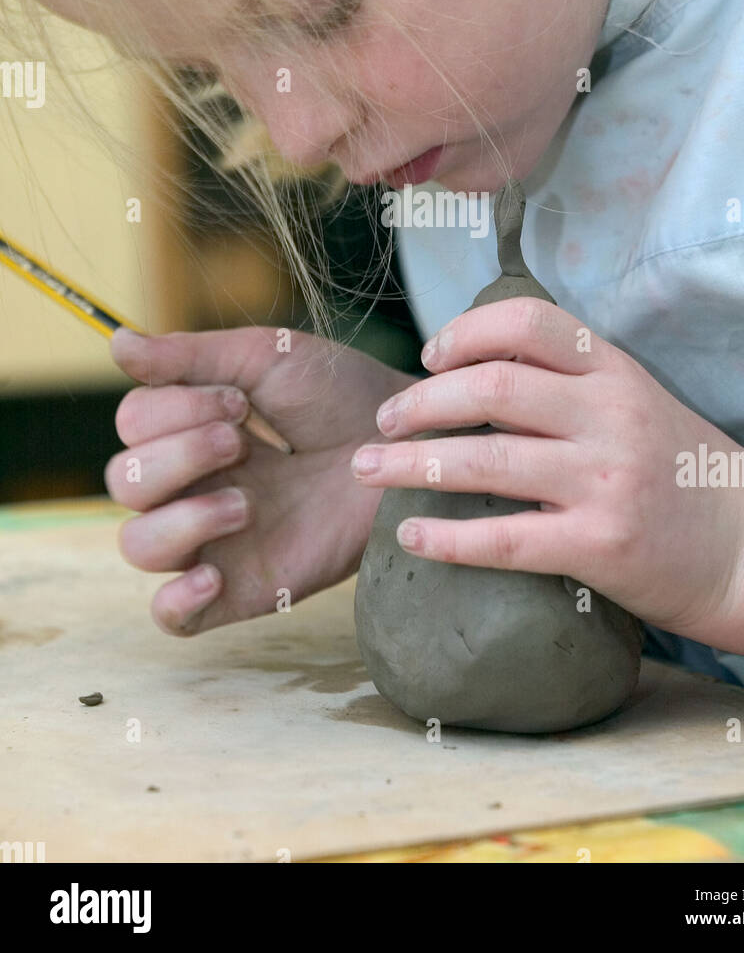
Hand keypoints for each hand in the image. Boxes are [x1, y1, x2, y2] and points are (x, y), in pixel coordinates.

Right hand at [107, 325, 420, 635]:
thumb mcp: (267, 360)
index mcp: (194, 430)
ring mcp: (217, 540)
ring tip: (245, 503)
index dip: (173, 409)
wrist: (410, 446)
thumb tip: (115, 343)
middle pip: (125, 483)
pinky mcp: (247, 589)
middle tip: (239, 440)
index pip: (133, 425)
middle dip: (176, 454)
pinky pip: (175, 618)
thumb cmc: (344, 397)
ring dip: (180, 517)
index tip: (238, 402)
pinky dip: (174, 603)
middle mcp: (196, 486)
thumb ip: (191, 355)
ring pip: (138, 547)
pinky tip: (209, 575)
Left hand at [349, 298, 743, 659]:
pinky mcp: (599, 545)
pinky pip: (504, 538)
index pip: (528, 321)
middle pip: (491, 385)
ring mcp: (604, 480)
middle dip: (420, 402)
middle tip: (383, 421)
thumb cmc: (678, 470)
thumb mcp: (634, 401)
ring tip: (369, 467)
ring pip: (485, 459)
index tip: (427, 359)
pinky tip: (411, 535)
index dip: (464, 333)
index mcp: (613, 371)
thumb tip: (472, 372)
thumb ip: (568, 383)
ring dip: (412, 463)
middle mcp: (608, 414)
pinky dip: (447, 536)